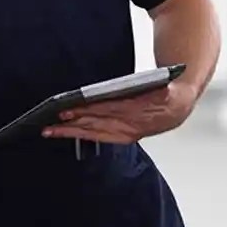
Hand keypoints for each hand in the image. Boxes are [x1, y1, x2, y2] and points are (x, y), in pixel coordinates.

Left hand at [43, 81, 198, 143]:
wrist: (177, 110)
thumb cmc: (166, 93)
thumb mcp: (168, 89)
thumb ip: (165, 90)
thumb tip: (165, 90)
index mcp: (140, 112)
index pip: (108, 111)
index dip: (87, 111)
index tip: (68, 108)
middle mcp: (130, 126)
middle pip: (96, 124)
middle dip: (73, 123)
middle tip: (52, 120)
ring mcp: (123, 133)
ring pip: (93, 133)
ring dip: (70, 132)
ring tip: (49, 130)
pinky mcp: (120, 137)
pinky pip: (96, 136)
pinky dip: (79, 135)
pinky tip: (63, 132)